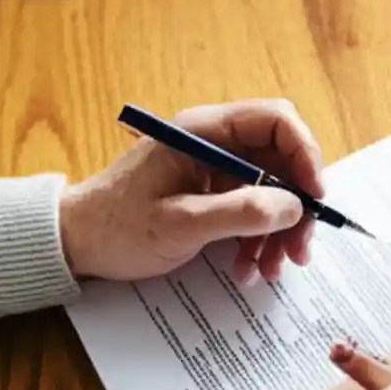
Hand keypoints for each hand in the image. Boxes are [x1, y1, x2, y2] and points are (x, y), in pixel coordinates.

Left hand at [59, 99, 323, 282]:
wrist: (77, 244)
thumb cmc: (117, 228)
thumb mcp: (181, 224)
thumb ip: (241, 212)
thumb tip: (294, 206)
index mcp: (204, 131)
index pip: (275, 121)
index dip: (304, 155)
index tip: (313, 197)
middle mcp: (215, 143)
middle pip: (281, 160)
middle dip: (295, 205)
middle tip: (299, 249)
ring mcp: (215, 169)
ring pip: (272, 190)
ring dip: (280, 230)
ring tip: (271, 268)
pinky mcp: (213, 193)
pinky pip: (253, 209)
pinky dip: (259, 239)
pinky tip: (249, 267)